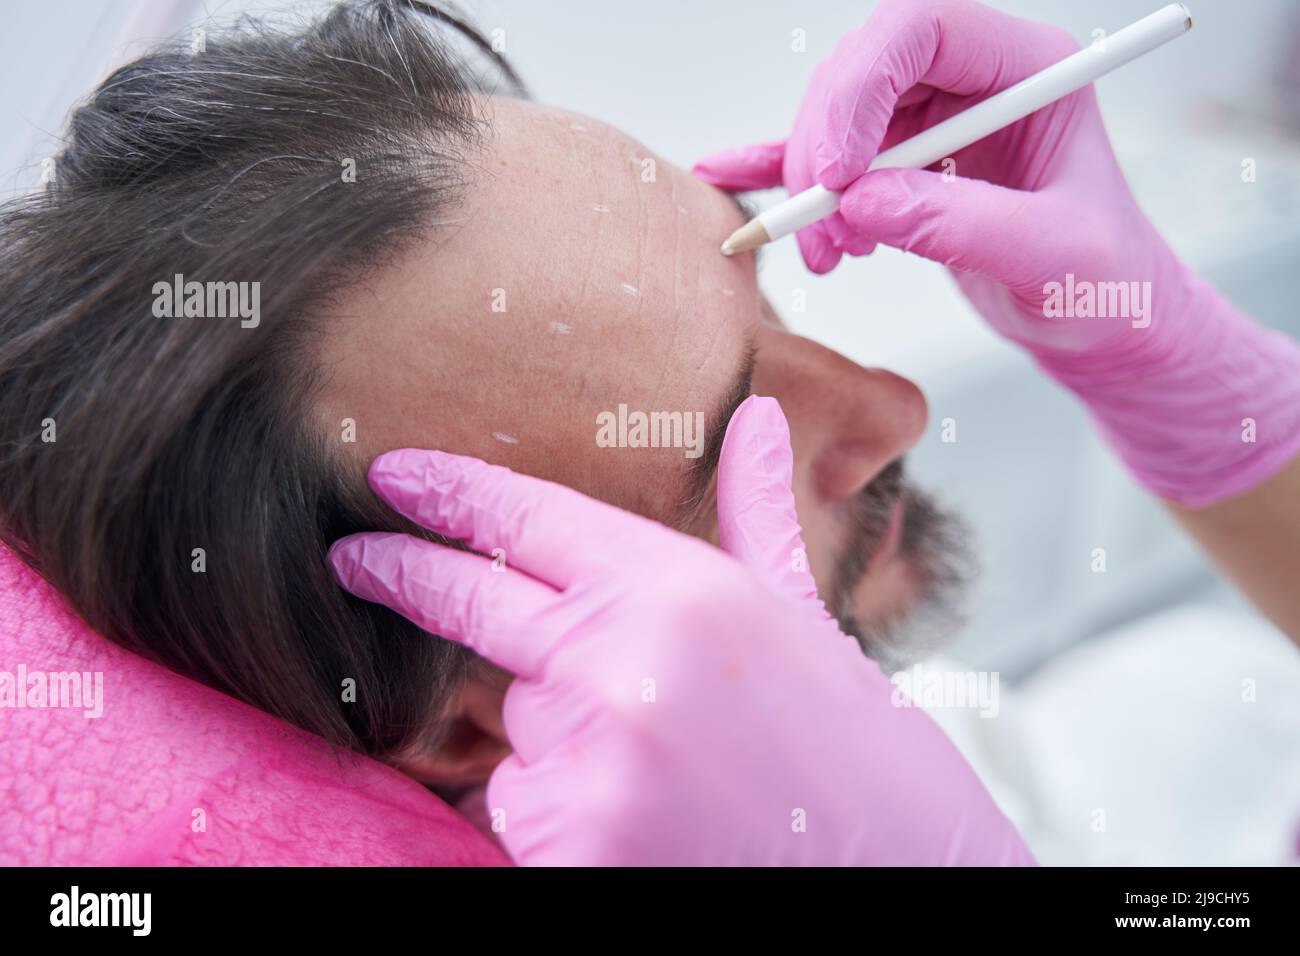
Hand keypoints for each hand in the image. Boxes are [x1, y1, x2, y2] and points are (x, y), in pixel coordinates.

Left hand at [328, 396, 1033, 865]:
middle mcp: (625, 662)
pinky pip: (520, 806)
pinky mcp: (571, 842)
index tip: (389, 477)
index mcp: (683, 591)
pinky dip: (558, 809)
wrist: (905, 873)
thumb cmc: (851, 748)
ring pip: (515, 724)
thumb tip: (757, 416)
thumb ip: (757, 518)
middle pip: (476, 604)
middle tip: (353, 557)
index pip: (532, 522)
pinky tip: (642, 813)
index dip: (450, 494)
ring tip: (659, 760)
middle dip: (405, 575)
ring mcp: (590, 758)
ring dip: (553, 732)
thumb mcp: (802, 620)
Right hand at [695, 0, 1299, 506]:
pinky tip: (731, 178)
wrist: (1103, 323)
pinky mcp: (903, 165)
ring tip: (827, 254)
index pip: (921, 32)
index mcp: (1027, 68)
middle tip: (819, 228)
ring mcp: (934, 119)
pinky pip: (831, 156)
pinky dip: (781, 171)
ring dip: (811, 186)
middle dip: (825, 150)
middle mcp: (974, 80)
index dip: (863, 89)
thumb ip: (963, 225)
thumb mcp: (1052, 258)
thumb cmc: (1106, 283)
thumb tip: (862, 204)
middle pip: (864, 72)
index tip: (838, 176)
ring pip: (838, 119)